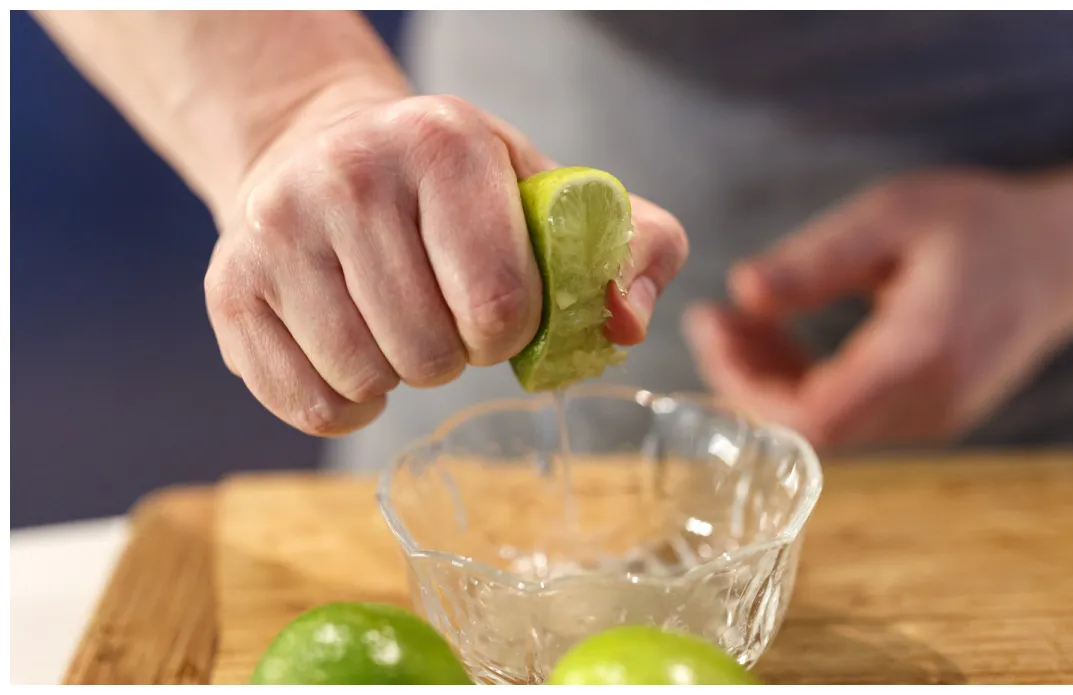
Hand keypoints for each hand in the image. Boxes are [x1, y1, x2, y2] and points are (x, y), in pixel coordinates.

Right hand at [205, 91, 687, 435]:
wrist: (318, 149)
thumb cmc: (452, 188)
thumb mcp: (546, 192)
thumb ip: (632, 245)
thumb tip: (626, 322)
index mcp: (442, 142)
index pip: (499, 302)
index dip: (512, 331)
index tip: (499, 308)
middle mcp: (347, 174)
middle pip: (430, 353)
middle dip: (454, 353)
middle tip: (442, 314)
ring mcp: (276, 231)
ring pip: (367, 381)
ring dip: (400, 374)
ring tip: (397, 323)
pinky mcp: (229, 288)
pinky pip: (311, 407)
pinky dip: (348, 404)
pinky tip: (353, 350)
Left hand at [683, 171, 1072, 451]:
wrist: (1062, 257)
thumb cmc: (980, 224)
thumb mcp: (894, 215)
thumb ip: (818, 259)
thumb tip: (743, 290)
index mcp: (922, 353)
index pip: (811, 413)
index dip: (745, 384)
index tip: (708, 325)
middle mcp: (930, 402)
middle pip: (809, 427)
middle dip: (746, 378)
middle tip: (713, 319)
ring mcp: (932, 417)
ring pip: (824, 427)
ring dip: (769, 380)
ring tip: (740, 319)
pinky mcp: (928, 415)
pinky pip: (848, 416)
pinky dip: (801, 382)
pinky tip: (781, 336)